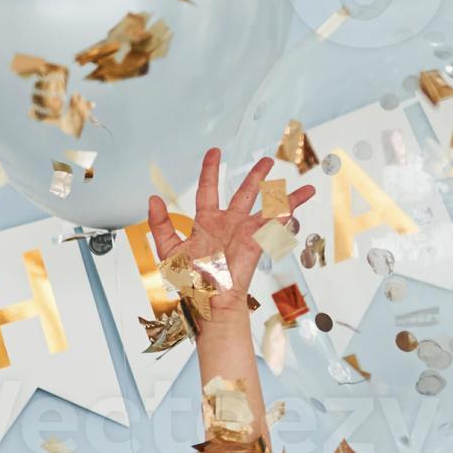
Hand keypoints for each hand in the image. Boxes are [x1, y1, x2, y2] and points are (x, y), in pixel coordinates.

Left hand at [150, 148, 312, 299]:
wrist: (207, 300)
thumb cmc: (189, 281)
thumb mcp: (168, 249)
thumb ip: (159, 224)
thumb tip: (152, 199)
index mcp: (206, 222)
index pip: (208, 188)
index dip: (210, 170)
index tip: (214, 152)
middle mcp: (228, 224)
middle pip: (245, 193)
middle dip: (256, 176)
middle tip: (266, 160)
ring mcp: (244, 232)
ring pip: (266, 207)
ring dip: (282, 194)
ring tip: (300, 185)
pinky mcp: (257, 241)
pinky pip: (274, 223)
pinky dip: (287, 210)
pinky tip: (298, 200)